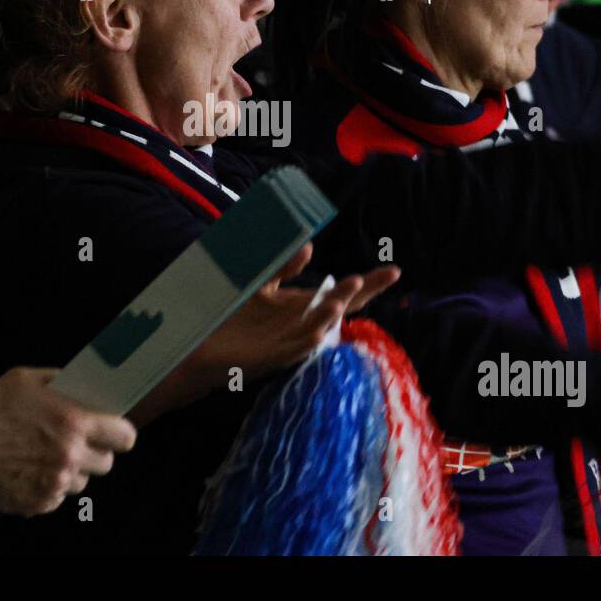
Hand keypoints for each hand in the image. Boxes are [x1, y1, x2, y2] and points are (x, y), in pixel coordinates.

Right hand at [0, 367, 135, 515]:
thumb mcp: (28, 380)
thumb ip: (62, 383)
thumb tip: (87, 385)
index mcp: (74, 422)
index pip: (125, 436)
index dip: (121, 434)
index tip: (114, 432)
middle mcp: (70, 455)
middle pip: (106, 463)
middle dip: (95, 453)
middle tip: (77, 444)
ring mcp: (56, 483)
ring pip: (83, 482)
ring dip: (72, 471)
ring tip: (47, 457)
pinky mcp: (41, 503)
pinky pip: (60, 497)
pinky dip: (50, 486)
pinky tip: (30, 471)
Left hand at [199, 242, 399, 379]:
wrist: (205, 350)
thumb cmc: (236, 319)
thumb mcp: (262, 286)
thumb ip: (284, 267)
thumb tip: (310, 245)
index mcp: (303, 306)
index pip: (342, 293)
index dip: (368, 283)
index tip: (394, 270)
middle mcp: (303, 323)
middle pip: (341, 306)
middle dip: (363, 291)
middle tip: (387, 275)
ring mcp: (291, 340)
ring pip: (321, 324)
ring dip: (336, 309)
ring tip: (352, 289)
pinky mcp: (275, 355)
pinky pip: (298, 345)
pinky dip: (311, 333)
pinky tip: (322, 324)